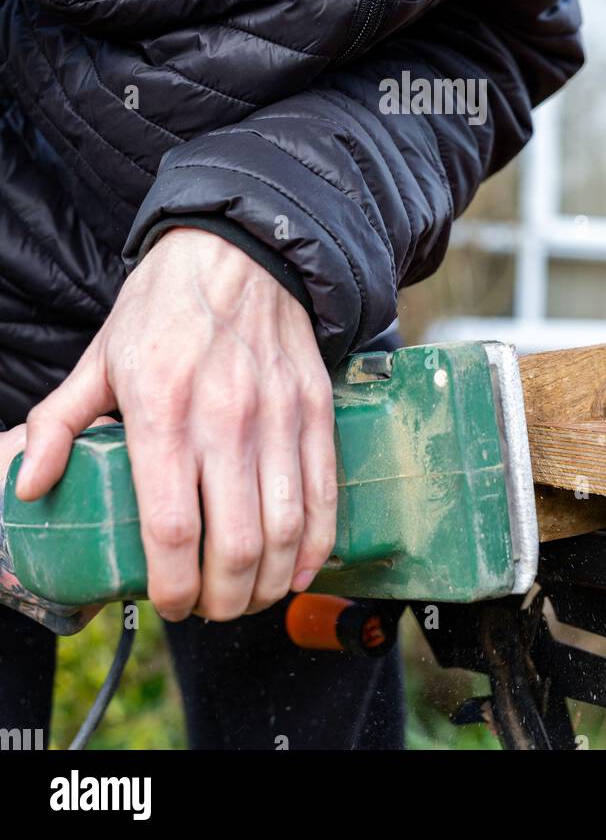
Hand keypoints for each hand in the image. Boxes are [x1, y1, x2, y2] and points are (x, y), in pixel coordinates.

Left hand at [15, 228, 337, 621]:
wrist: (239, 249)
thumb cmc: (163, 307)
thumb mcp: (98, 358)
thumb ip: (58, 423)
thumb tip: (29, 486)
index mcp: (162, 410)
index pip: (170, 527)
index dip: (172, 585)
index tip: (168, 603)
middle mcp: (226, 418)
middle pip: (234, 544)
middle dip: (222, 599)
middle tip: (207, 609)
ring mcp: (279, 415)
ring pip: (284, 529)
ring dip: (268, 582)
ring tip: (246, 595)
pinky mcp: (316, 409)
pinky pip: (324, 493)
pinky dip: (315, 546)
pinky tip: (296, 569)